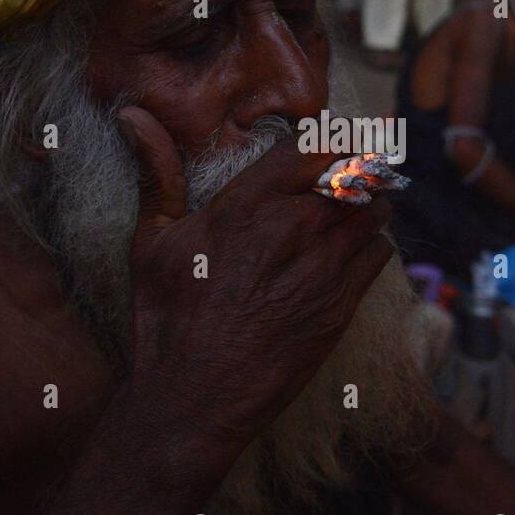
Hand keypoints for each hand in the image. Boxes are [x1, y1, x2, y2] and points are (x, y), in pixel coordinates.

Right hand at [117, 107, 393, 455]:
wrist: (190, 400)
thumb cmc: (165, 319)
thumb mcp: (151, 241)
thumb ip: (157, 172)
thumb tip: (135, 114)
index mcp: (244, 206)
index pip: (311, 146)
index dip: (327, 142)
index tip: (329, 146)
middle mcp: (289, 229)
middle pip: (351, 173)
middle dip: (354, 172)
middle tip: (349, 177)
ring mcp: (319, 269)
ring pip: (372, 210)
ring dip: (369, 205)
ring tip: (353, 212)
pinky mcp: (339, 307)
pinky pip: (379, 253)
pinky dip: (372, 245)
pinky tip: (352, 253)